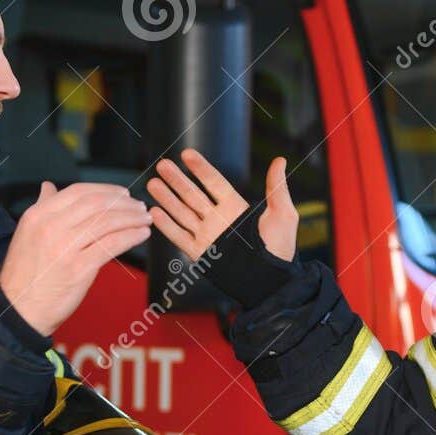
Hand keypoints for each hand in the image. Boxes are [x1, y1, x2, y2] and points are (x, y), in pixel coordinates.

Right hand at [0, 181, 150, 335]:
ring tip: (145, 219)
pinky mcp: (79, 268)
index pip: (78, 191)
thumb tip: (48, 186)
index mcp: (38, 215)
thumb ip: (42, 208)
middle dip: (123, 203)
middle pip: (96, 204)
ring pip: (107, 222)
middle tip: (139, 206)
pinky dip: (131, 236)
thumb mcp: (26, 234)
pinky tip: (142, 234)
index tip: (122, 194)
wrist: (18, 310)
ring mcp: (65, 247)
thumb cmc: (24, 275)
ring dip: (132, 218)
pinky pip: (112, 245)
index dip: (105, 190)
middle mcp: (50, 226)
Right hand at [148, 148, 297, 263]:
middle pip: (192, 195)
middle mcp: (218, 219)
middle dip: (177, 180)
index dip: (200, 168)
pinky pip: (180, 237)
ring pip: (182, 213)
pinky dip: (167, 226)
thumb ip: (277, 188)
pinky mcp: (201, 253)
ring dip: (167, 199)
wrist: (271, 281)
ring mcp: (208, 236)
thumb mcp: (283, 215)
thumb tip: (280, 160)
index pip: (213, 182)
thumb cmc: (281, 249)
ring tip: (152, 183)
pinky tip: (154, 213)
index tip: (186, 154)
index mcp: (235, 207)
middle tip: (162, 165)